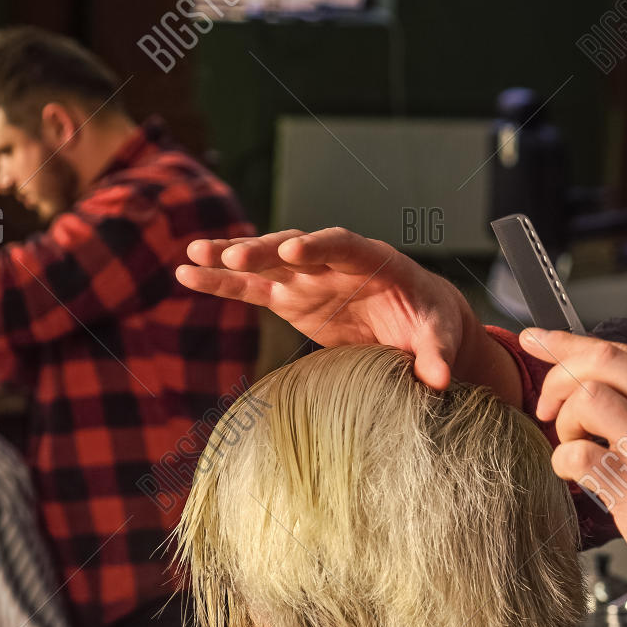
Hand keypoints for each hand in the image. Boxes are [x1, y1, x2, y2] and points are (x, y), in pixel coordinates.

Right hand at [178, 227, 487, 389]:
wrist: (419, 326)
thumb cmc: (433, 324)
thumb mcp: (440, 338)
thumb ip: (436, 355)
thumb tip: (437, 381)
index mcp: (375, 261)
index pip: (344, 245)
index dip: (320, 247)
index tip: (294, 251)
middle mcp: (335, 263)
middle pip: (296, 249)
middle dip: (265, 251)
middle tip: (234, 256)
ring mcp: (309, 278)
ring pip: (266, 262)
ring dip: (231, 257)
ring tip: (194, 255)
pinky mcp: (292, 299)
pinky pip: (252, 288)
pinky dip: (221, 282)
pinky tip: (187, 274)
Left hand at [524, 327, 626, 613]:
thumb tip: (598, 383)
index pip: (619, 350)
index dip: (567, 343)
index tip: (535, 340)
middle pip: (599, 362)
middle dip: (557, 380)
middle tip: (548, 411)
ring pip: (587, 399)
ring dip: (565, 423)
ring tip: (575, 448)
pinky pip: (579, 455)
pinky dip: (563, 462)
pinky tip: (575, 476)